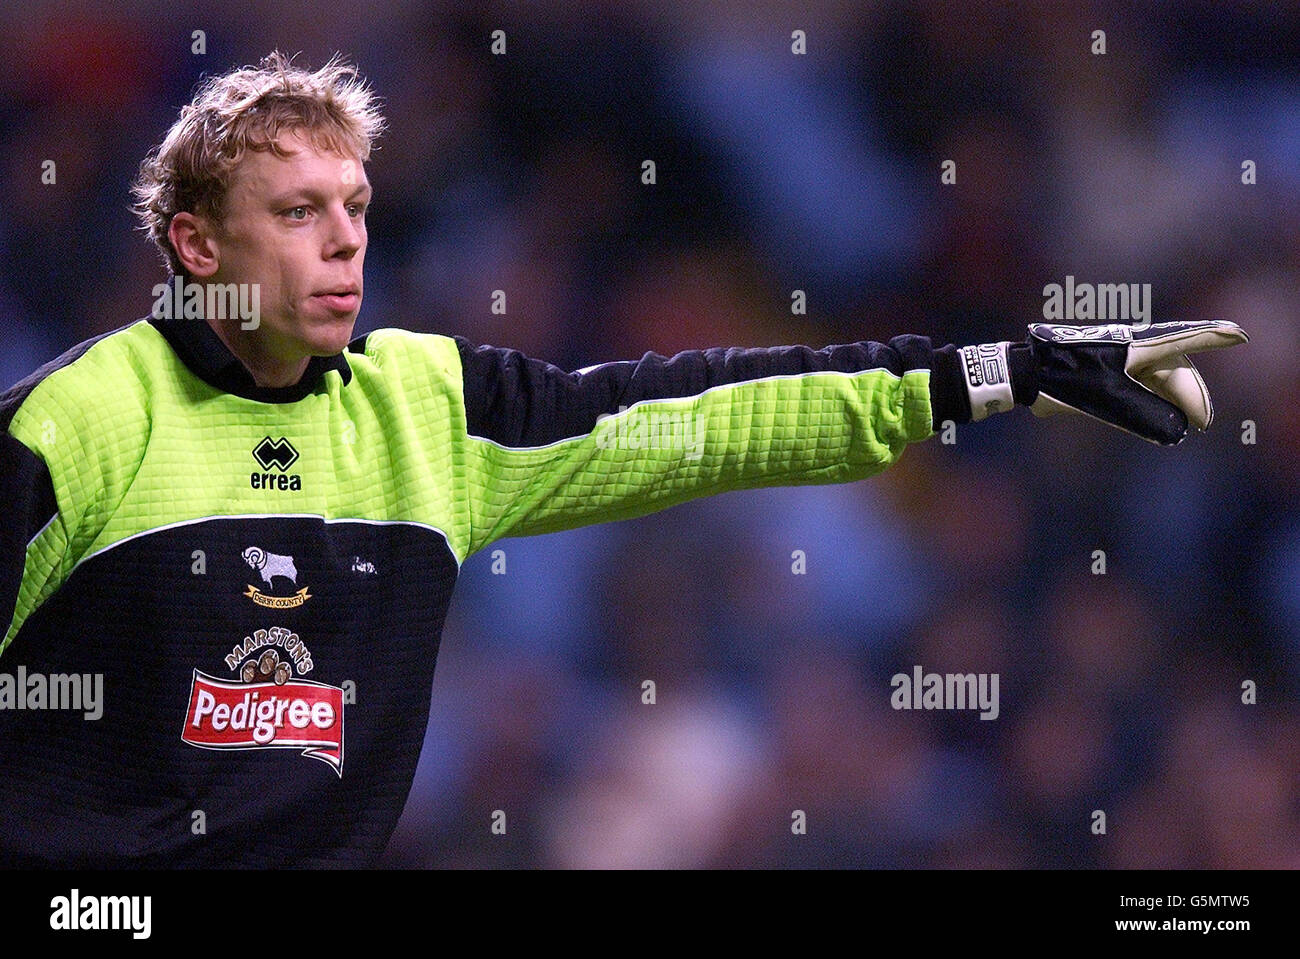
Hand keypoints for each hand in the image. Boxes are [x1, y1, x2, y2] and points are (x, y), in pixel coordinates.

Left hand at [1023, 321, 1248, 445]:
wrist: (1025, 373)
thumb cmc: (1064, 381)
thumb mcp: (1107, 401)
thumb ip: (1145, 415)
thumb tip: (1178, 429)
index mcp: (1134, 346)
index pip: (1182, 340)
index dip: (1212, 338)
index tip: (1239, 335)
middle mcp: (1131, 347)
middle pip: (1172, 367)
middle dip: (1191, 393)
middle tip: (1203, 422)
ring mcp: (1118, 357)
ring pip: (1157, 376)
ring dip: (1172, 398)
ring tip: (1189, 424)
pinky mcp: (1106, 368)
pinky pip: (1139, 382)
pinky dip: (1153, 399)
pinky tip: (1161, 418)